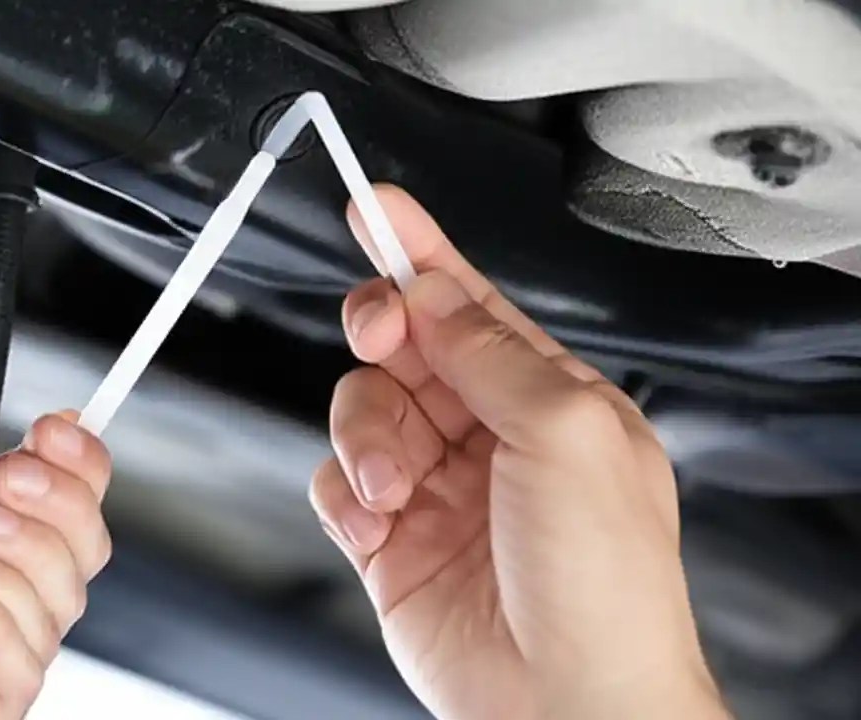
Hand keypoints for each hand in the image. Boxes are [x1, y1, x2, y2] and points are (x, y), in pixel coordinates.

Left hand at [0, 412, 111, 719]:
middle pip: (86, 546)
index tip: (50, 430)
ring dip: (0, 564)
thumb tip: (6, 459)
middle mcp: (7, 598)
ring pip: (61, 598)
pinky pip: (25, 660)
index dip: (76, 464)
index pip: (66, 506)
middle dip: (50, 505)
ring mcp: (3, 652)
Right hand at [310, 187, 727, 718]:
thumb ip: (492, 351)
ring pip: (359, 408)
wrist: (569, 703)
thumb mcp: (568, 433)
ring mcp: (435, 485)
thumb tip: (435, 294)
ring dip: (363, 435)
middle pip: (403, 344)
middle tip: (381, 339)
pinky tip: (377, 519)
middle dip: (381, 332)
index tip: (375, 204)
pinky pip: (331, 483)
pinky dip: (341, 493)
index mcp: (547, 397)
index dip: (419, 248)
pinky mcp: (388, 538)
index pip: (470, 301)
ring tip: (395, 483)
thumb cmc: (607, 586)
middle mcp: (486, 434)